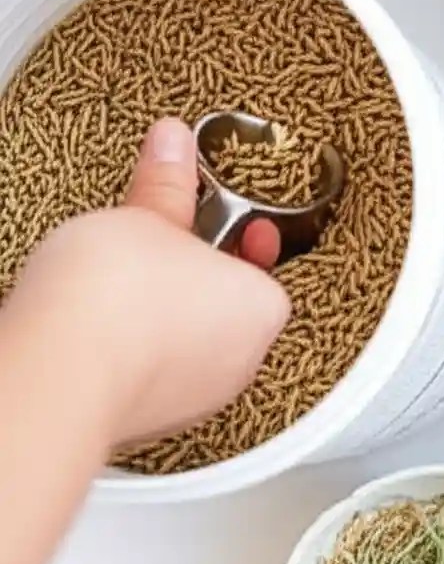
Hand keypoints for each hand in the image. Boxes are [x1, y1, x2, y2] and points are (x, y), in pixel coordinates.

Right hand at [0, 119, 290, 447]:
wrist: (60, 371)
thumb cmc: (117, 297)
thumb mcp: (145, 214)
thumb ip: (166, 182)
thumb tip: (173, 141)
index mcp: (264, 309)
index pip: (263, 269)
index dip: (235, 239)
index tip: (213, 219)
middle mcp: (243, 361)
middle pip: (226, 307)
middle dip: (194, 278)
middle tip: (158, 248)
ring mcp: (197, 399)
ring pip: (189, 345)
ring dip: (162, 316)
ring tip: (120, 285)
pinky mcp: (151, 422)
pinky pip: (151, 374)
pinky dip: (133, 351)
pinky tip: (100, 328)